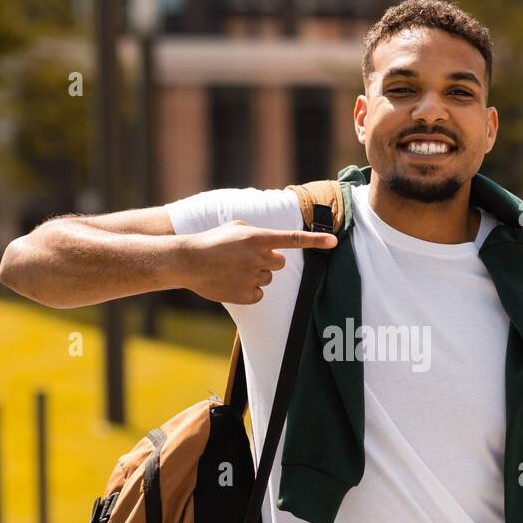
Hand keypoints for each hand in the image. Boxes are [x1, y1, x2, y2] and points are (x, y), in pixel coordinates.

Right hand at [182, 220, 336, 304]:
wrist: (188, 261)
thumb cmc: (212, 241)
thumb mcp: (236, 228)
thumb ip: (258, 234)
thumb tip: (272, 246)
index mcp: (258, 237)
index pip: (293, 239)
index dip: (316, 241)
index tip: (334, 242)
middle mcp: (259, 257)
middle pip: (280, 263)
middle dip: (268, 261)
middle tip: (247, 258)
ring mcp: (253, 277)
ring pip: (267, 278)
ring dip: (256, 274)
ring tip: (233, 269)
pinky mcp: (246, 295)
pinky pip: (259, 294)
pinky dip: (249, 290)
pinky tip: (232, 282)